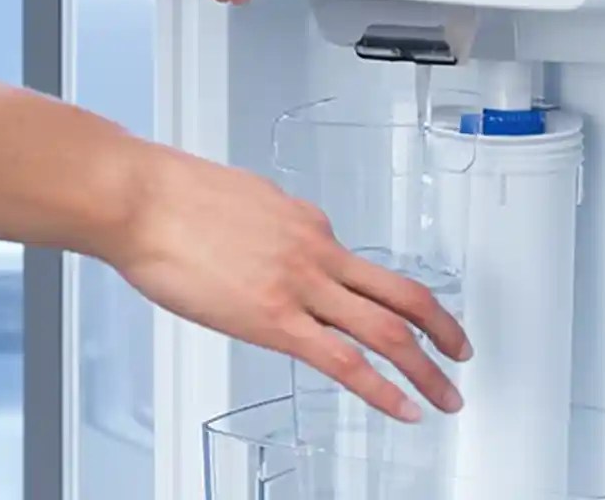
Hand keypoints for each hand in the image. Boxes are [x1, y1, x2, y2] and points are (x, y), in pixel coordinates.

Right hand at [107, 146, 471, 421]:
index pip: (358, 263)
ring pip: (388, 329)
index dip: (372, 293)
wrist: (142, 200)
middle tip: (462, 349)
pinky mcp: (276, 320)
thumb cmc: (172, 196)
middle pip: (403, 293)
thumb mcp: (242, 198)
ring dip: (427, 366)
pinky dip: (382, 389)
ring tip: (447, 394)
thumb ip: (269, 224)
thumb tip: (271, 235)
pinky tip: (403, 408)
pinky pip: (345, 361)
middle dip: (442, 327)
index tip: (383, 311)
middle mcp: (318, 252)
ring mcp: (302, 286)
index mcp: (308, 223)